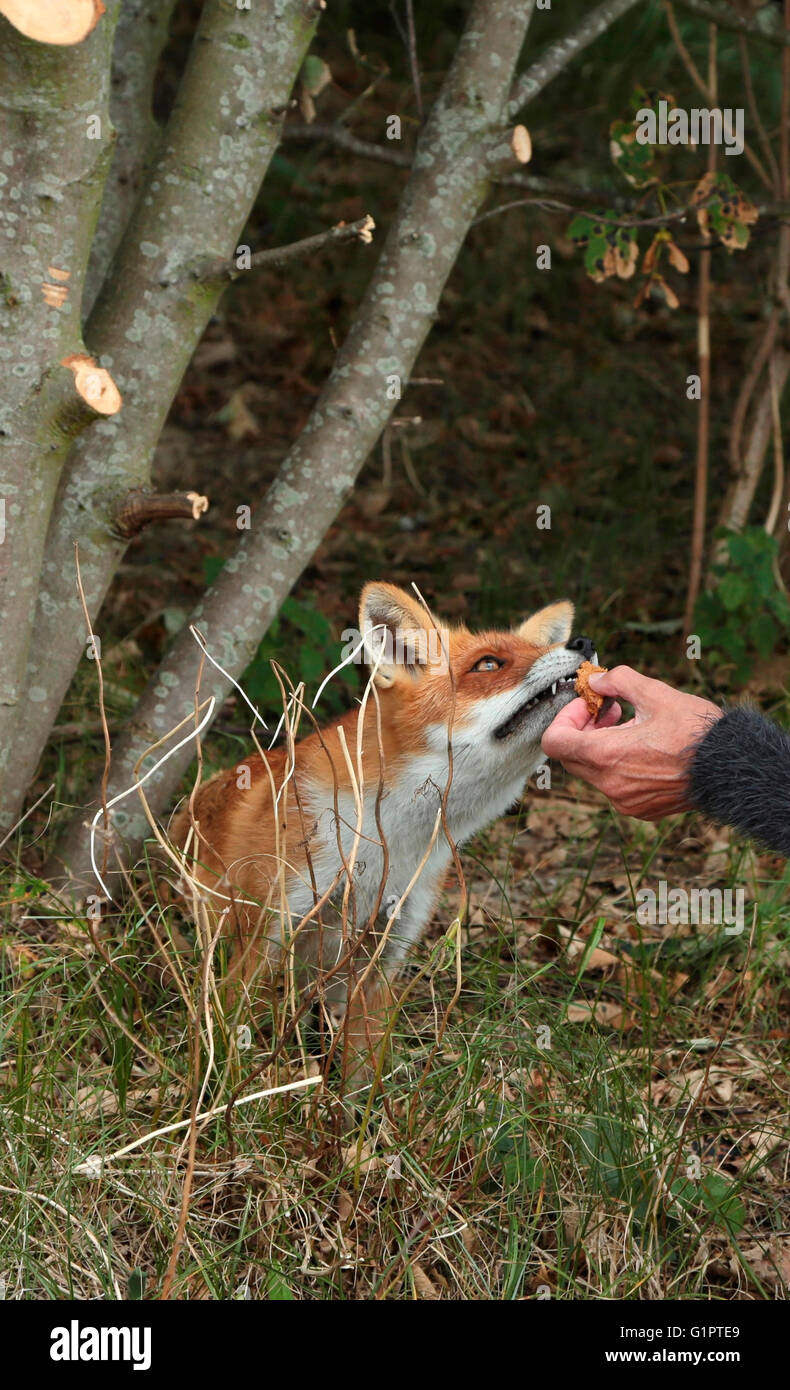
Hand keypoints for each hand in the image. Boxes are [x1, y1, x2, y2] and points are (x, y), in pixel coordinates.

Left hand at [541, 665, 721, 820]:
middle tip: (609, 712)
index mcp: (607, 756)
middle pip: (570, 757)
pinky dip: (618, 767)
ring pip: (592, 772)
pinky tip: (644, 750)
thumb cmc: (696, 731)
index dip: (565, 718)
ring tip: (630, 727)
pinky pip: (613, 787)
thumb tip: (597, 681)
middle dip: (583, 730)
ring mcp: (624, 801)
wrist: (731, 769)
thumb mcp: (656, 694)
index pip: (555, 742)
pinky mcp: (639, 809)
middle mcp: (610, 784)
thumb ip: (619, 681)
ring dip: (601, 747)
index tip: (589, 705)